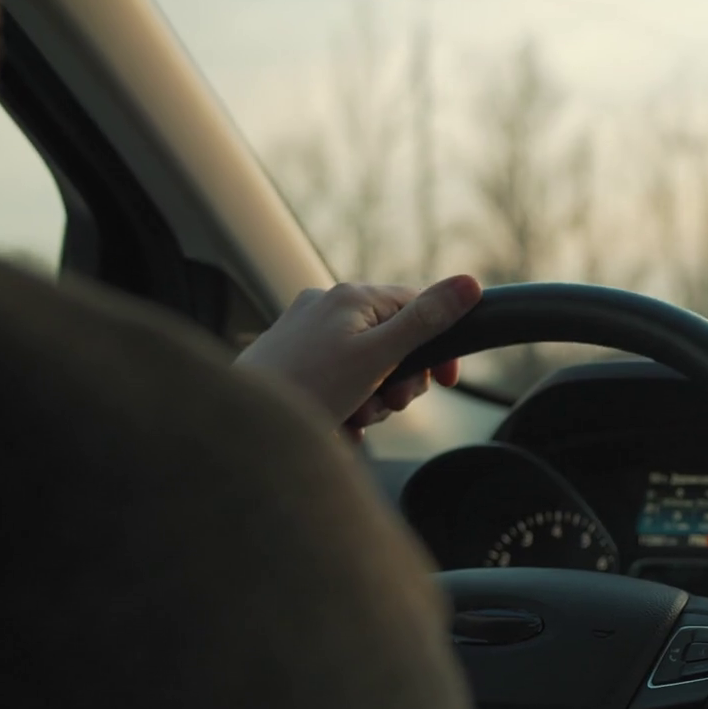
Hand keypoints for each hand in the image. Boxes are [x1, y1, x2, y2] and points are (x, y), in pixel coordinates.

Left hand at [234, 276, 481, 439]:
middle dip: (399, 381)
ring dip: (373, 399)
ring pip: (368, 366)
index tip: (446, 381)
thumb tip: (470, 283)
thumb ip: (425, 322)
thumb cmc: (306, 388)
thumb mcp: (378, 356)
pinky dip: (347, 405)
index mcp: (351, 297)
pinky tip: (337, 423)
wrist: (238, 425)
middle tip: (389, 403)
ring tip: (354, 417)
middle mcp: (328, 307)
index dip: (438, 347)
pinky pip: (340, 381)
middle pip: (394, 341)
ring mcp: (308, 333)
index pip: (418, 307)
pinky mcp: (294, 360)